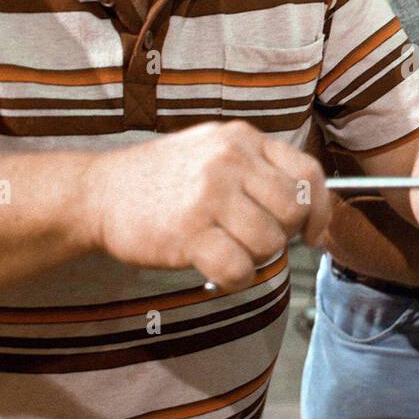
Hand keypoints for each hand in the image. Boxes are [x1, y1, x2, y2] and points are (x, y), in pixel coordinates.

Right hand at [86, 121, 330, 290]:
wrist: (98, 192)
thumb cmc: (165, 179)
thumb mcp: (214, 151)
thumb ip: (258, 169)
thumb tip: (311, 208)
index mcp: (242, 139)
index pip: (308, 172)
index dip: (320, 209)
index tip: (311, 232)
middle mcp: (229, 160)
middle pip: (293, 210)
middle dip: (282, 235)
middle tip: (253, 239)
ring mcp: (208, 195)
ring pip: (269, 242)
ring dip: (255, 258)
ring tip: (228, 251)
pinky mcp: (188, 232)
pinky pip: (239, 269)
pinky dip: (235, 280)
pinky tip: (217, 271)